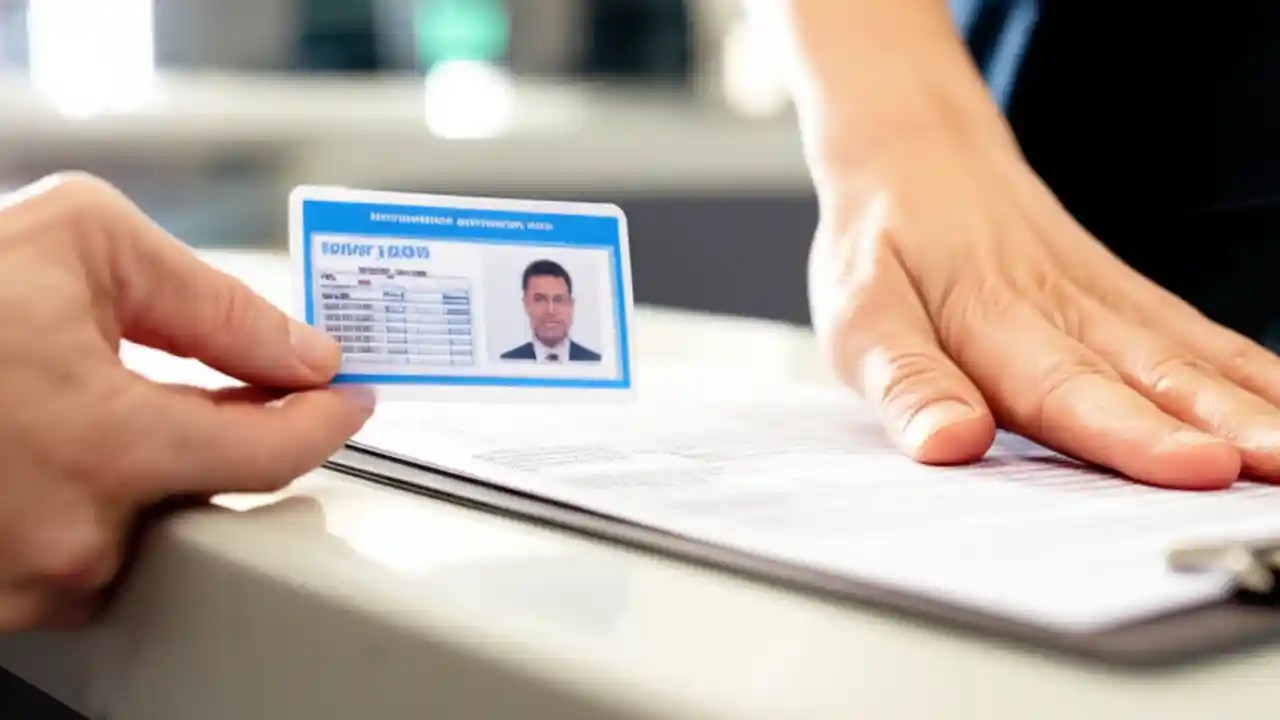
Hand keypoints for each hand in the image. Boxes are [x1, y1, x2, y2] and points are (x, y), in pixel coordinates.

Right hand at [0, 173, 373, 630]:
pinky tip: (36, 445)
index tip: (352, 400)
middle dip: (205, 428)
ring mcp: (20, 582)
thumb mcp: (80, 244)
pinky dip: (74, 500)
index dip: (327, 421)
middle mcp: (67, 535)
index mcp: (104, 444)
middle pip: (202, 488)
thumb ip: (212, 302)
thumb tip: (302, 352)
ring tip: (59, 405)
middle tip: (184, 375)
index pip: (272, 453)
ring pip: (135, 526)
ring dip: (129, 468)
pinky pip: (70, 554)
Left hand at [808, 125, 1279, 488]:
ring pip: (1188, 355)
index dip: (1130, 432)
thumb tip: (948, 444)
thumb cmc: (881, 246)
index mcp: (989, 319)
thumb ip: (906, 382)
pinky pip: (1196, 334)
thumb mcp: (860, 314)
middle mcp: (1060, 309)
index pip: (1065, 387)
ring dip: (1252, 404)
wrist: (915, 157)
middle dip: (1222, 426)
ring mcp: (1101, 299)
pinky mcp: (1123, 295)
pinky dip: (1251, 370)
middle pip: (1150, 374)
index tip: (1194, 465)